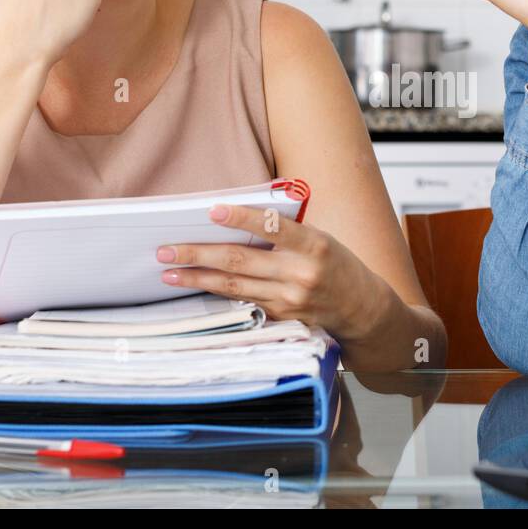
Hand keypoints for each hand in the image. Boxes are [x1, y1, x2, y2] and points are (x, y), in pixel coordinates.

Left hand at [155, 204, 385, 338]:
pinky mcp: (281, 317)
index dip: (242, 218)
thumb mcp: (320, 239)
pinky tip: (196, 288)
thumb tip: (235, 221)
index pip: (274, 227)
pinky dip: (218, 294)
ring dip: (198, 278)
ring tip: (169, 272)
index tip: (212, 211)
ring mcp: (290, 299)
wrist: (360, 308)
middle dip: (199, 254)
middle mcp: (301, 274)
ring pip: (235, 286)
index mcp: (314, 245)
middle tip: (166, 249)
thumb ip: (285, 233)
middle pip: (241, 260)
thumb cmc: (337, 264)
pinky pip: (243, 302)